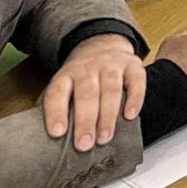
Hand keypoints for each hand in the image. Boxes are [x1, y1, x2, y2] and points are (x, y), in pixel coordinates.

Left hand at [42, 34, 145, 151]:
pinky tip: (130, 115)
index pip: (57, 92)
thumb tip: (50, 138)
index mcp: (66, 75)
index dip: (56, 112)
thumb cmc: (81, 76)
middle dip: (85, 121)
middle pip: (86, 93)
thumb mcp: (64, 84)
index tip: (57, 133)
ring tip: (104, 138)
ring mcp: (112, 65)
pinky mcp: (133, 65)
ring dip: (107, 115)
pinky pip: (136, 81)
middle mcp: (88, 68)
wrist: (102, 44)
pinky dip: (134, 98)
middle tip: (84, 144)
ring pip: (110, 89)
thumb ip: (59, 106)